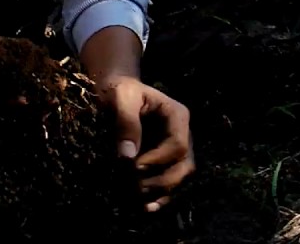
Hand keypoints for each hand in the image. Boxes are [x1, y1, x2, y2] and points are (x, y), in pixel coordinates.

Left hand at [96, 74, 194, 211]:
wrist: (116, 92)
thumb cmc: (119, 91)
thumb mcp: (121, 98)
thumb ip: (126, 123)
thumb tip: (127, 157)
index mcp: (178, 116)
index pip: (177, 145)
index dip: (158, 159)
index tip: (133, 166)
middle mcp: (183, 135)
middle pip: (183, 165)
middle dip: (161, 179)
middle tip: (135, 187)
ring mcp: (177, 149)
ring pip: (179, 176)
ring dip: (161, 191)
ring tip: (140, 201)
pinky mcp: (165, 160)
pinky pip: (169, 181)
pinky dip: (160, 196)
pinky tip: (147, 208)